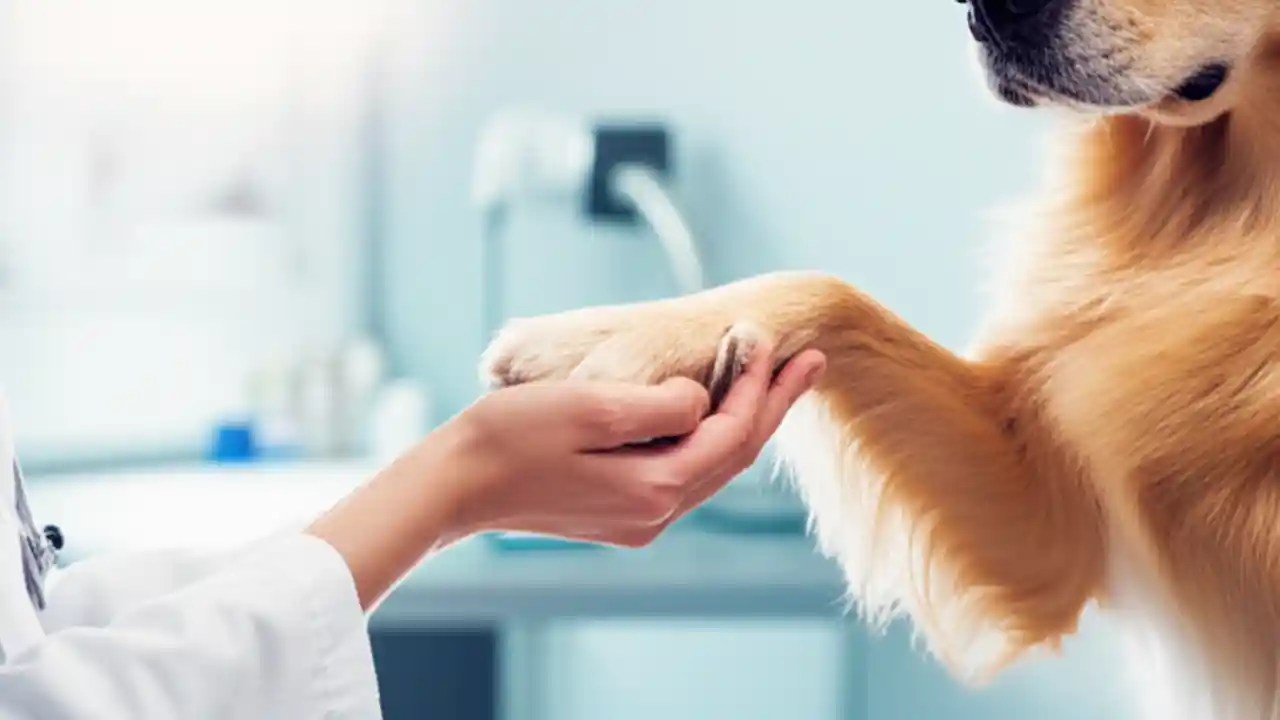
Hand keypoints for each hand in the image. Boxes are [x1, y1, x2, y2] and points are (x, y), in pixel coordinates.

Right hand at [308, 341, 824, 608]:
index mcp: (656, 488)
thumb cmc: (512, 436)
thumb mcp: (593, 406)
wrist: (455, 485)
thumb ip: (662, 404)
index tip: (779, 339)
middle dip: (771, 405)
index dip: (761, 387)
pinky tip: (712, 411)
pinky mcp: (617, 513)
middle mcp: (656, 513)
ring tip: (772, 378)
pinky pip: (680, 472)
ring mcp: (636, 518)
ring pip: (710, 465)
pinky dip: (705, 437)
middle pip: (733, 454)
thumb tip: (701, 399)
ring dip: (742, 420)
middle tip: (808, 359)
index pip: (733, 434)